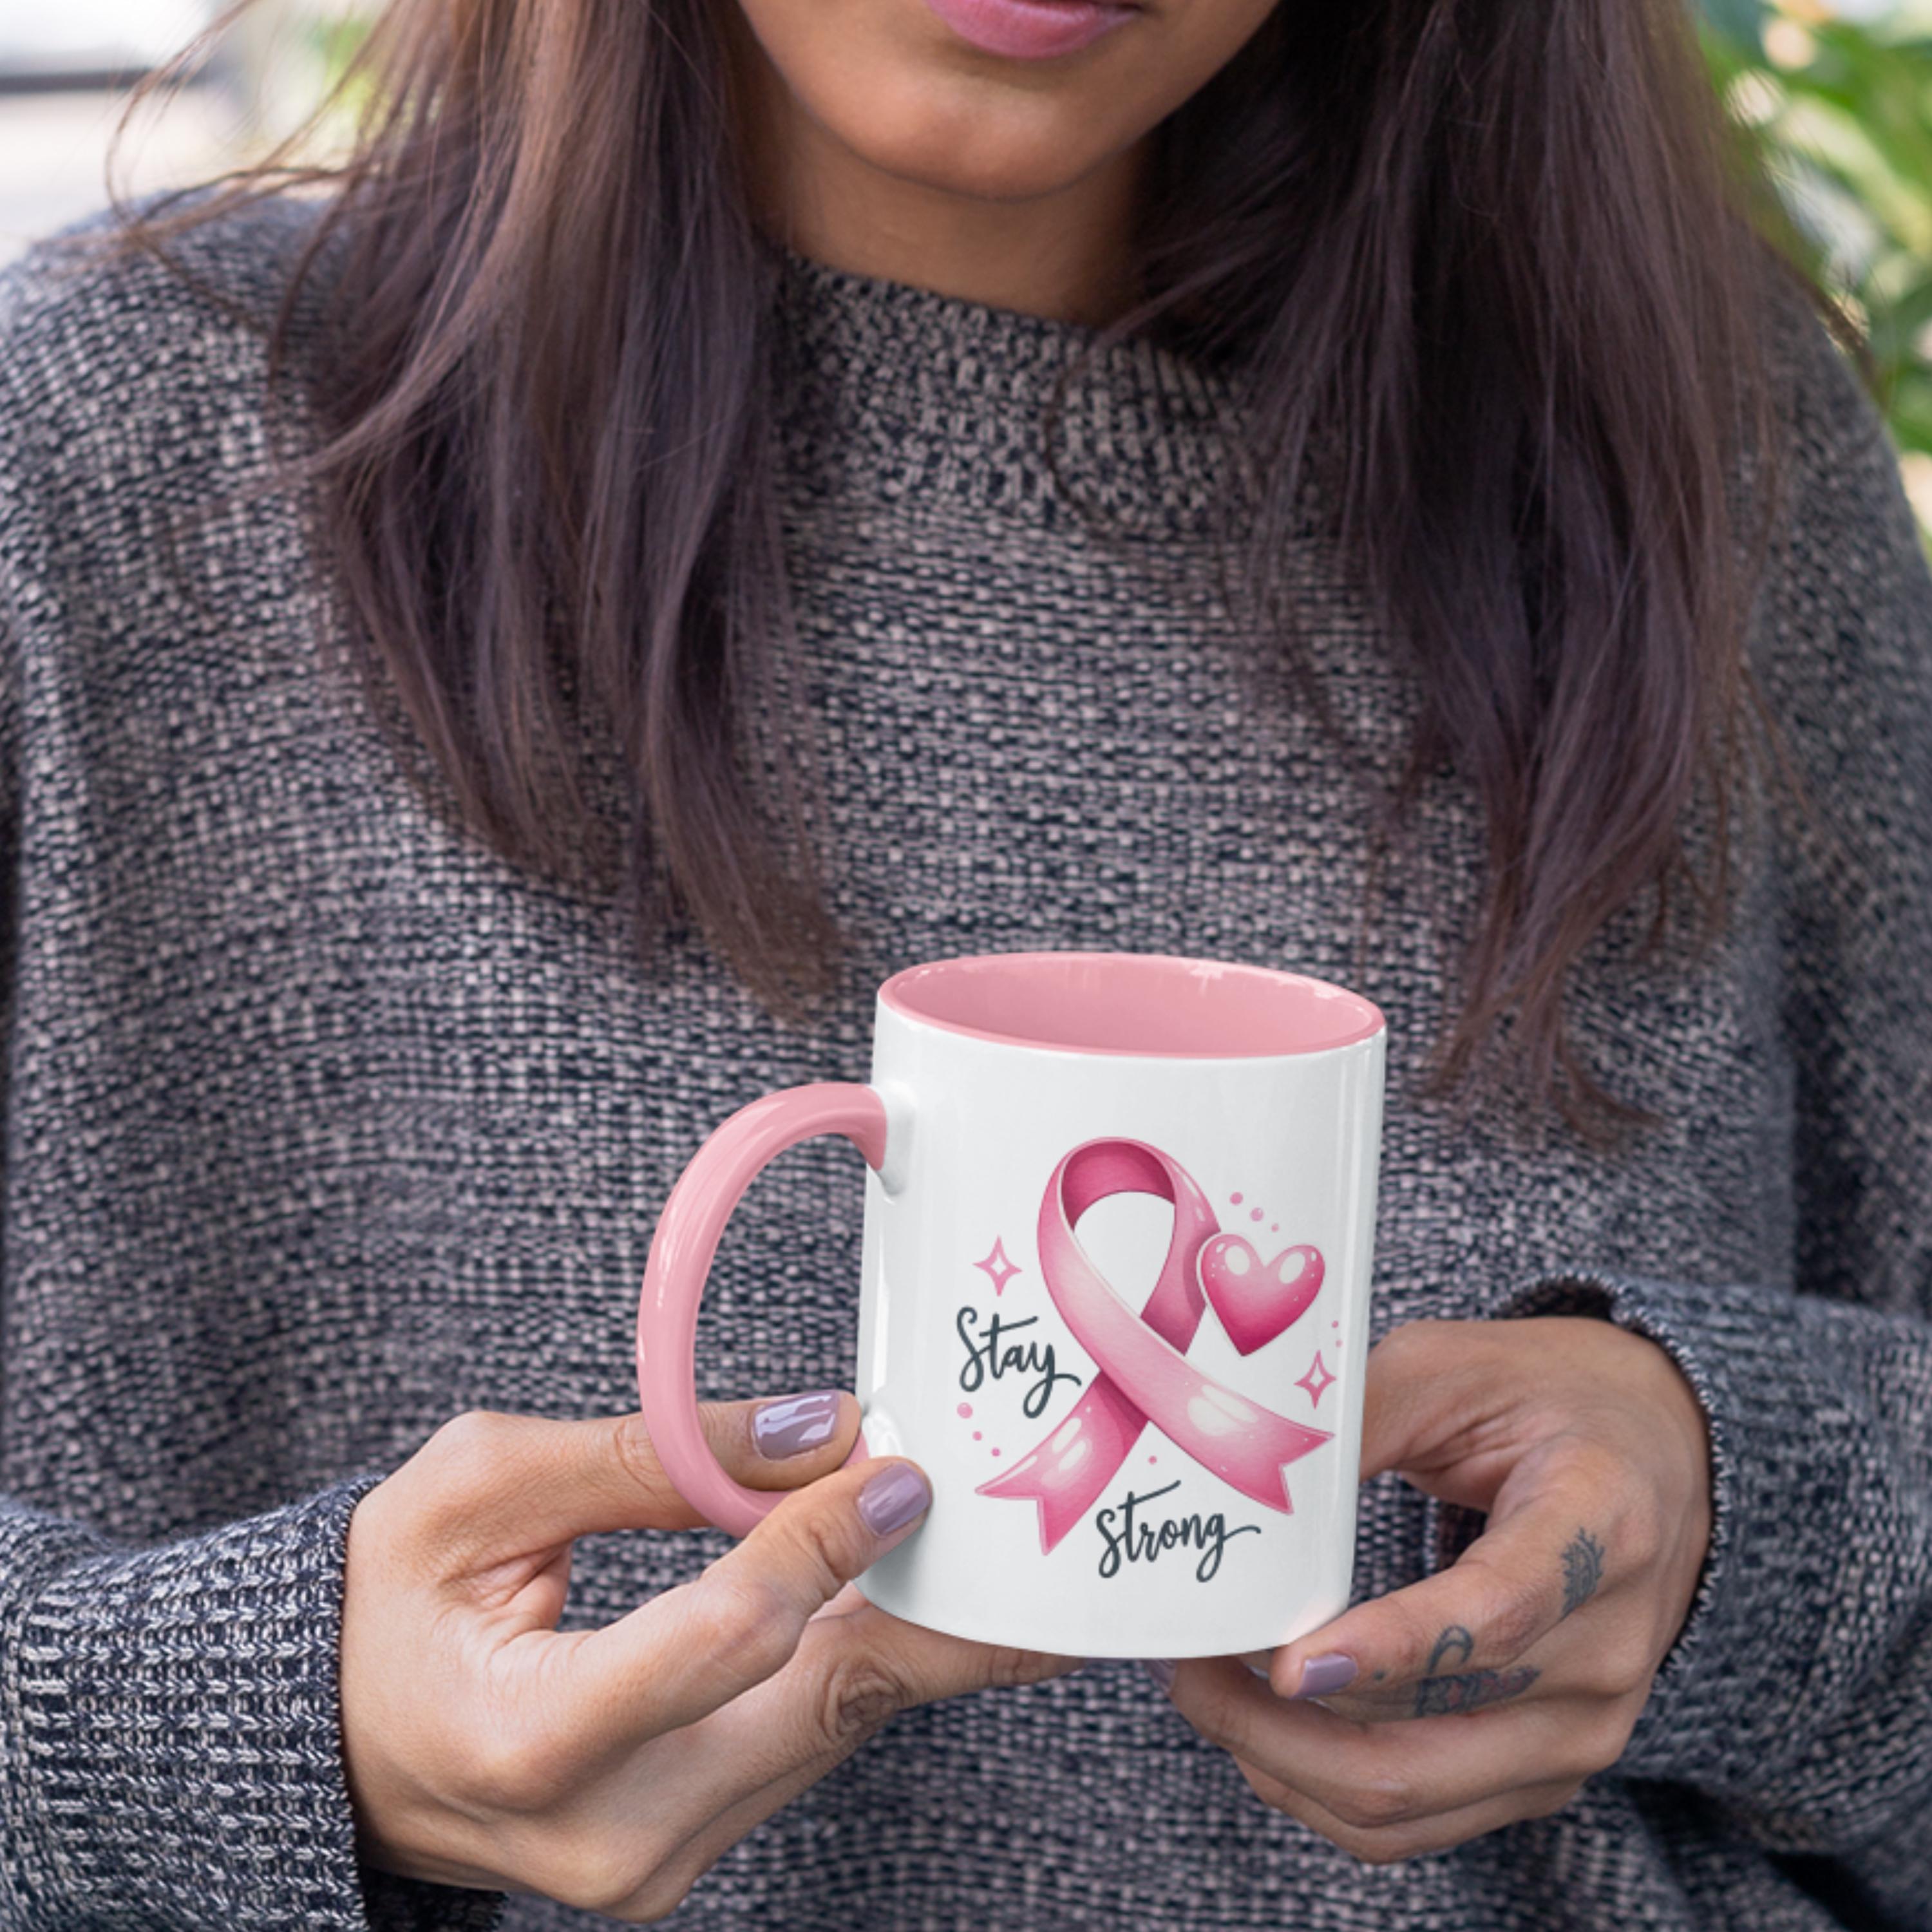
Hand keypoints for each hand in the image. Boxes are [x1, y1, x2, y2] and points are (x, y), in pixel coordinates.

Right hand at [341, 1394, 1074, 1918]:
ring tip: (990, 1546)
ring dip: (913, 1631)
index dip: (823, 1544)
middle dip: (936, 1616)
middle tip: (1035, 1541)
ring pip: (831, 1730)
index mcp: (531, 1740)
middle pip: (820, 1709)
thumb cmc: (386, 1603)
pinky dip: (860, 1660)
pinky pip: (804, 1744)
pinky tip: (906, 1589)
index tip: (899, 1469)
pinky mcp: (683, 1850)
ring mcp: (651, 1863)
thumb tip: (818, 1429)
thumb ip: (652, 1456)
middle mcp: (606, 1834)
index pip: (725, 1637)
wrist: (338, 1738)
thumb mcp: (480, 1488)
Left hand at [1159, 1315, 1713, 1861]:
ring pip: (1408, 1799)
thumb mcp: (1450, 1367)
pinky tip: (1259, 1726)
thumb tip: (1243, 1466)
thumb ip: (1359, 1416)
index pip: (1497, 1616)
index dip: (1392, 1650)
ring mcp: (1584, 1730)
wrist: (1652, 1454)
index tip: (1289, 1663)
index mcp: (1602, 1524)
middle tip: (1184, 1660)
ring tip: (1201, 1689)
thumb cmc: (1541, 1398)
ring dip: (1282, 1761)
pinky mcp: (1545, 1772)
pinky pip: (1417, 1821)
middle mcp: (1609, 1649)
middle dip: (1281, 1721)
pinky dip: (1319, 1788)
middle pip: (1431, 1742)